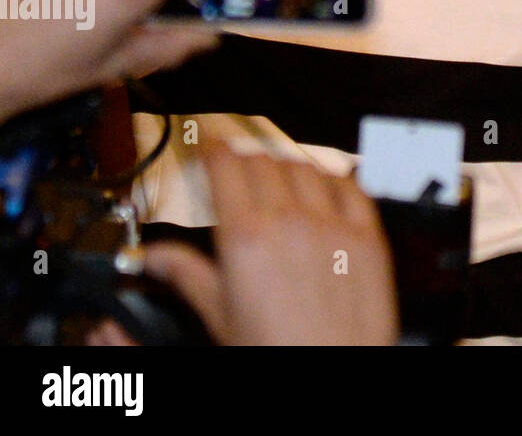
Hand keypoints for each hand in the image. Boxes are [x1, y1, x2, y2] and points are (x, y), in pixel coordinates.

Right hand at [143, 140, 398, 345]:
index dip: (215, 150)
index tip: (210, 148)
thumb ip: (186, 276)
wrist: (330, 373)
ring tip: (279, 178)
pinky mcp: (367, 236)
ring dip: (288, 166)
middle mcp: (290, 221)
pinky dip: (336, 180)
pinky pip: (352, 187)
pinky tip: (327, 188)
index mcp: (246, 238)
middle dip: (246, 158)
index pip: (227, 166)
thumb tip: (153, 258)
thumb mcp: (219, 316)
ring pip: (307, 167)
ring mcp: (332, 225)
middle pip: (264, 160)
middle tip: (239, 168)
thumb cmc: (274, 353)